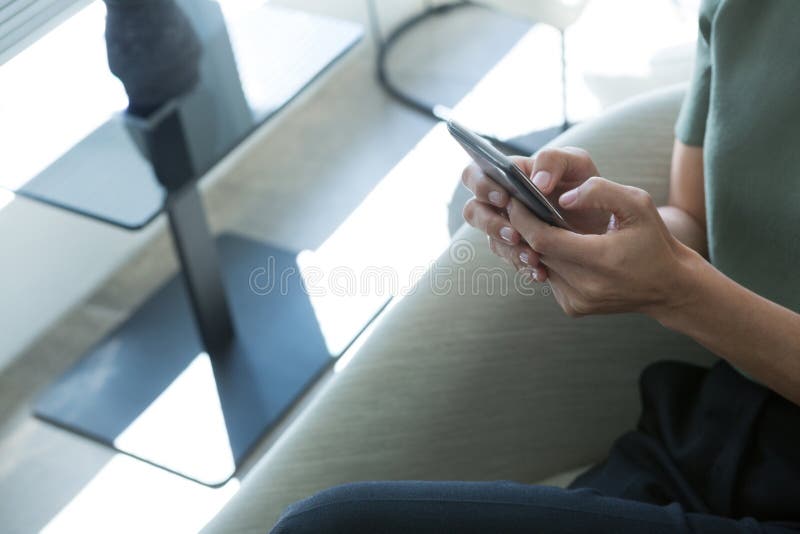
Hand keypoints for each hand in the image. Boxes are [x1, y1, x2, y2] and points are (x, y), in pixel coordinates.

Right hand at [461, 147, 609, 278]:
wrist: (601, 221)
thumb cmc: (583, 184)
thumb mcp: (576, 164)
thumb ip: (554, 160)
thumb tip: (536, 182)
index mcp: (506, 174)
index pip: (475, 174)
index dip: (482, 187)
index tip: (505, 198)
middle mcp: (499, 202)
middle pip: (473, 211)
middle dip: (489, 223)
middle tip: (514, 232)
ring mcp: (504, 227)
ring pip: (491, 240)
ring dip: (509, 249)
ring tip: (532, 256)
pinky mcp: (515, 249)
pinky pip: (510, 260)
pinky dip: (524, 266)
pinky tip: (541, 270)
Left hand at [505, 176, 693, 316]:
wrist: (669, 287)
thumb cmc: (654, 240)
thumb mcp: (638, 204)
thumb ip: (600, 192)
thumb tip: (563, 197)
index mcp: (601, 259)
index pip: (543, 239)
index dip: (523, 217)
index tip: (515, 197)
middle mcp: (585, 286)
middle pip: (537, 251)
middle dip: (524, 227)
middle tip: (520, 203)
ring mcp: (577, 301)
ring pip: (540, 264)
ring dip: (536, 243)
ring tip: (537, 221)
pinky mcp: (573, 308)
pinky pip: (550, 277)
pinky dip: (549, 260)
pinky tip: (559, 246)